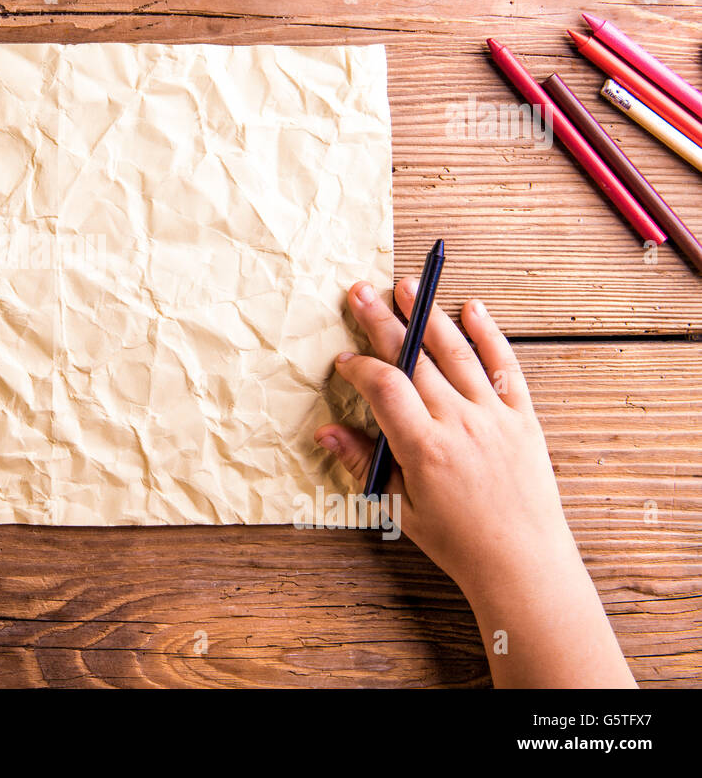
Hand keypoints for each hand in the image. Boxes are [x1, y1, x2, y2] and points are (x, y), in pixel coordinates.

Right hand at [315, 278, 573, 598]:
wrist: (523, 563)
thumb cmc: (458, 542)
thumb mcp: (398, 507)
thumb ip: (364, 462)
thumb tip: (326, 431)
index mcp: (425, 448)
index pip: (384, 387)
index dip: (358, 367)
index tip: (343, 360)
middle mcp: (460, 424)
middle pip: (414, 358)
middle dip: (382, 321)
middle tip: (360, 291)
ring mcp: (494, 417)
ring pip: (456, 353)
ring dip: (427, 315)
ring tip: (407, 286)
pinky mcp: (523, 418)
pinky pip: (504, 368)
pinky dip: (489, 335)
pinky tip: (472, 309)